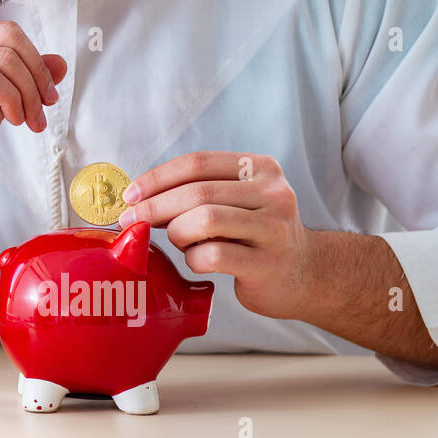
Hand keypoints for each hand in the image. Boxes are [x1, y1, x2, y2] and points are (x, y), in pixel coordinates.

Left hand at [117, 151, 319, 320]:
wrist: (306, 275)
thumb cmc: (256, 234)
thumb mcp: (237, 200)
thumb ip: (199, 191)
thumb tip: (140, 196)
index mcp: (260, 168)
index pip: (197, 163)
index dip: (157, 178)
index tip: (131, 195)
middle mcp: (272, 193)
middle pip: (197, 192)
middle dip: (155, 207)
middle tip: (132, 221)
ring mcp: (274, 229)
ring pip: (204, 220)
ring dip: (177, 233)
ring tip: (179, 242)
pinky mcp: (268, 265)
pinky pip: (212, 256)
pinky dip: (193, 259)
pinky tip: (199, 261)